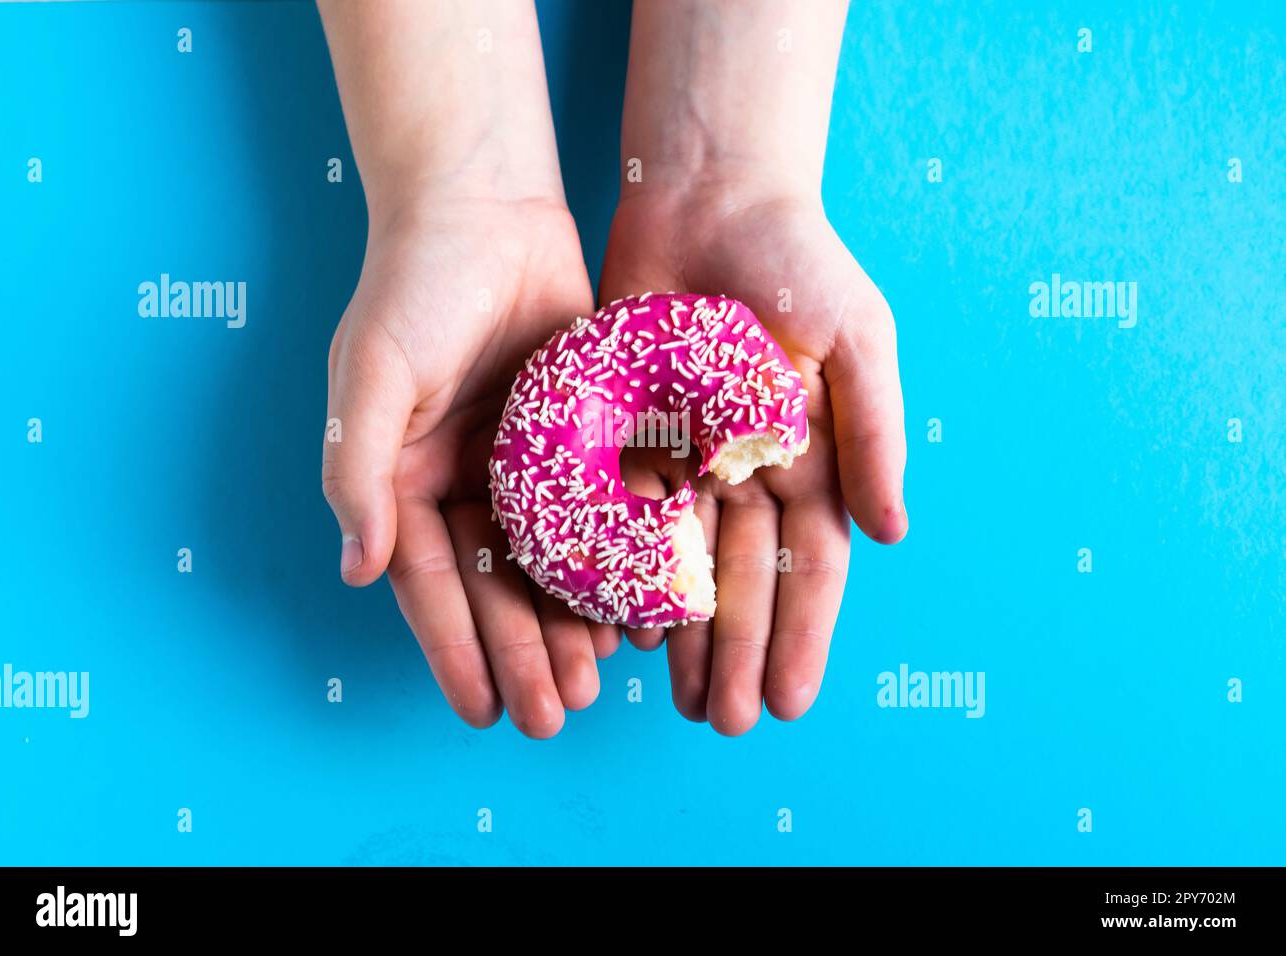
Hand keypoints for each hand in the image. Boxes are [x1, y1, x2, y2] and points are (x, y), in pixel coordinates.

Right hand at [322, 194, 621, 736]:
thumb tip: (359, 572)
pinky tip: (642, 605)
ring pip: (552, 562)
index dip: (456, 651)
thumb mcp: (371, 377)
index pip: (432, 585)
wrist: (486, 206)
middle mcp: (465, 483)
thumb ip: (358, 473)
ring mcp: (525, 464)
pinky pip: (602, 511)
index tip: (483, 712)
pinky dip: (618, 558)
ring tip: (598, 682)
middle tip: (554, 716)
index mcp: (406, 482)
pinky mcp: (579, 437)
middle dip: (523, 654)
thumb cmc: (414, 285)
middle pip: (497, 588)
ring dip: (572, 623)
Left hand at [599, 180, 906, 733]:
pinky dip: (625, 574)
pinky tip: (623, 629)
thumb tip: (894, 537)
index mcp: (813, 460)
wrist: (706, 195)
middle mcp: (752, 475)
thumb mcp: (857, 339)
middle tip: (725, 725)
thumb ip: (873, 435)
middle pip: (745, 583)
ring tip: (680, 704)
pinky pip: (626, 520)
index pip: (811, 569)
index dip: (804, 637)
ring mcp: (689, 462)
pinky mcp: (630, 439)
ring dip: (687, 638)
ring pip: (685, 568)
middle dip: (740, 656)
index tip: (790, 703)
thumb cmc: (796, 260)